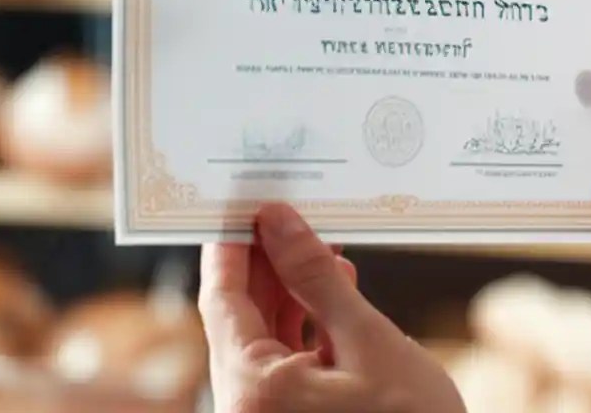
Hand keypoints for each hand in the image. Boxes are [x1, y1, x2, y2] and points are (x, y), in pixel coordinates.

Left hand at [199, 203, 465, 412]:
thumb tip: (278, 222)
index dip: (229, 244)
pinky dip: (308, 320)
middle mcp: (247, 407)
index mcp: (253, 390)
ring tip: (317, 238)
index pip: (220, 298)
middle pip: (239, 315)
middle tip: (282, 206)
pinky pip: (286, 358)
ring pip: (265, 334)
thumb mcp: (369, 342)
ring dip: (290, 286)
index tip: (239, 198)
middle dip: (264, 259)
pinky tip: (336, 284)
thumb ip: (317, 279)